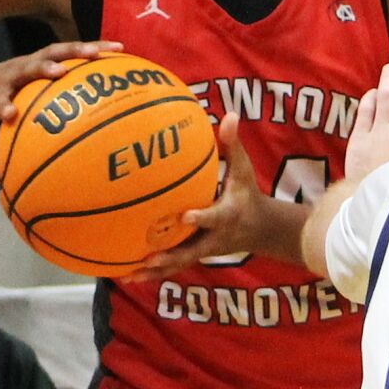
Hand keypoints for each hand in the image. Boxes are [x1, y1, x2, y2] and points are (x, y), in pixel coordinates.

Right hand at [0, 41, 113, 120]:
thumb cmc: (4, 93)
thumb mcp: (31, 92)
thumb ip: (55, 96)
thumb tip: (90, 111)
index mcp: (39, 64)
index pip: (71, 52)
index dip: (95, 48)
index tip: (121, 48)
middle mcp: (25, 66)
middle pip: (53, 53)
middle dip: (76, 51)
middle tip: (96, 54)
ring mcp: (6, 79)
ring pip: (26, 70)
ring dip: (43, 69)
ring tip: (60, 73)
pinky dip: (5, 107)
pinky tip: (12, 115)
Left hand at [126, 113, 272, 278]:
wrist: (261, 229)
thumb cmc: (247, 193)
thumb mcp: (244, 169)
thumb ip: (232, 144)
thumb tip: (229, 113)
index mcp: (227, 215)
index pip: (215, 218)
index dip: (201, 218)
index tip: (185, 216)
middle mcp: (214, 238)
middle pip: (192, 251)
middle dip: (171, 256)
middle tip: (149, 258)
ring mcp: (203, 250)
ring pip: (179, 264)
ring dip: (155, 272)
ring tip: (129, 275)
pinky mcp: (194, 255)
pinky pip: (173, 267)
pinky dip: (152, 273)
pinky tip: (127, 275)